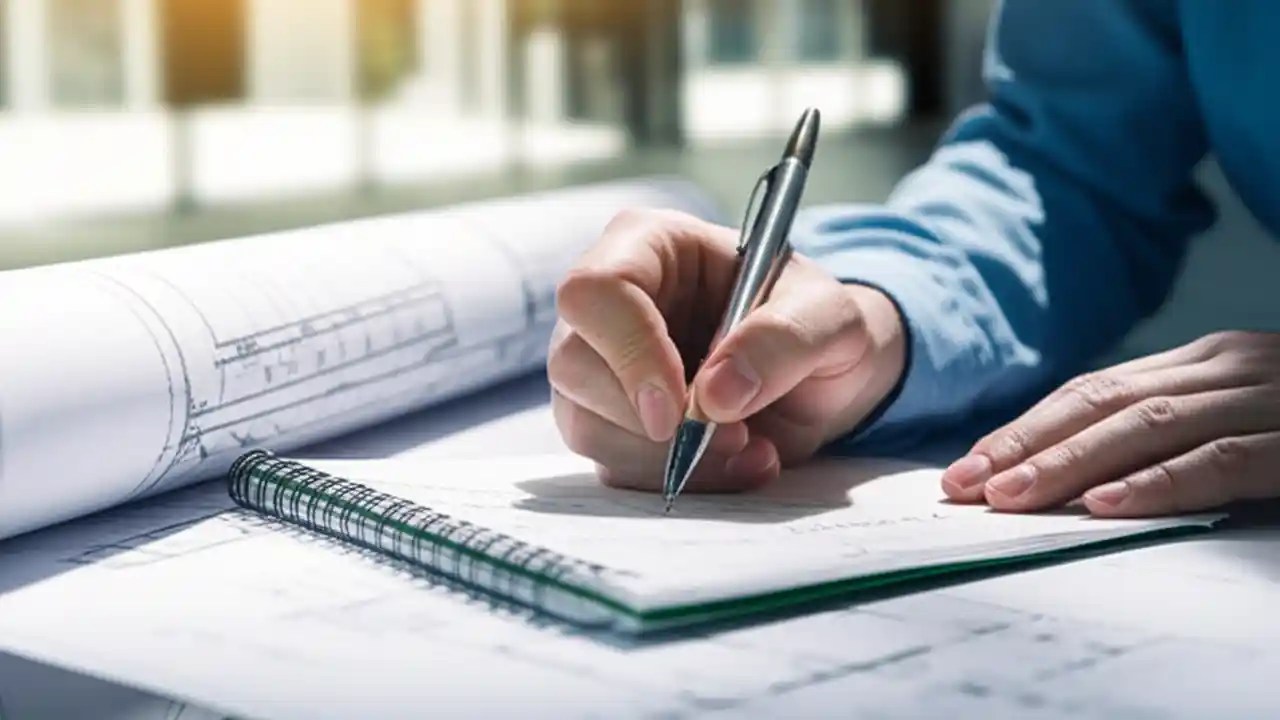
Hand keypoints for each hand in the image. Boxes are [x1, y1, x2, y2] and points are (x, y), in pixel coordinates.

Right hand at [550, 209, 905, 491]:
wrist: (823, 375)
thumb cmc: (815, 321)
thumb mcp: (830, 315)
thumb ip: (784, 338)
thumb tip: (715, 397)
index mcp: (647, 246)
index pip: (594, 292)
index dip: (628, 351)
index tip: (679, 410)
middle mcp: (609, 306)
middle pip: (573, 365)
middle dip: (650, 422)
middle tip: (733, 434)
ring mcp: (602, 368)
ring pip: (585, 426)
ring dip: (669, 461)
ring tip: (752, 449)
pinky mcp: (613, 425)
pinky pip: (616, 467)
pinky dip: (683, 481)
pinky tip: (740, 464)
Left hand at [942, 331, 1279, 516]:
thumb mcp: (1238, 414)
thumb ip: (1170, 429)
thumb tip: (1082, 477)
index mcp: (1202, 361)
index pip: (1092, 392)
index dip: (1024, 430)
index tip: (966, 468)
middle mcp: (1225, 368)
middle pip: (1102, 403)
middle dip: (1026, 445)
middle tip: (966, 485)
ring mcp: (1264, 399)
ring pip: (1146, 425)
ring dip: (1070, 463)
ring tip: (1012, 496)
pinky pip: (1220, 459)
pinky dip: (1158, 482)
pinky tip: (1106, 503)